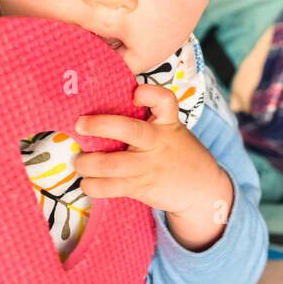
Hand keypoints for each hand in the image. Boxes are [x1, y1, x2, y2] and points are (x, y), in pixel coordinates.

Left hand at [73, 84, 232, 242]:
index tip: (134, 95)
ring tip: (79, 161)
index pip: (165, 100)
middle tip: (79, 124)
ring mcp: (148, 166)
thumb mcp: (172, 132)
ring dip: (88, 164)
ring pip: (113, 165)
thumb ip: (150, 120)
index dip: (148, 94)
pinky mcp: (141, 188)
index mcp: (167, 124)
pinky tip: (88, 183)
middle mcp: (157, 142)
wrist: (203, 189)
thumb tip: (105, 108)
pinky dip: (93, 186)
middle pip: (131, 130)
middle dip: (101, 125)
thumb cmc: (178, 154)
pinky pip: (111, 188)